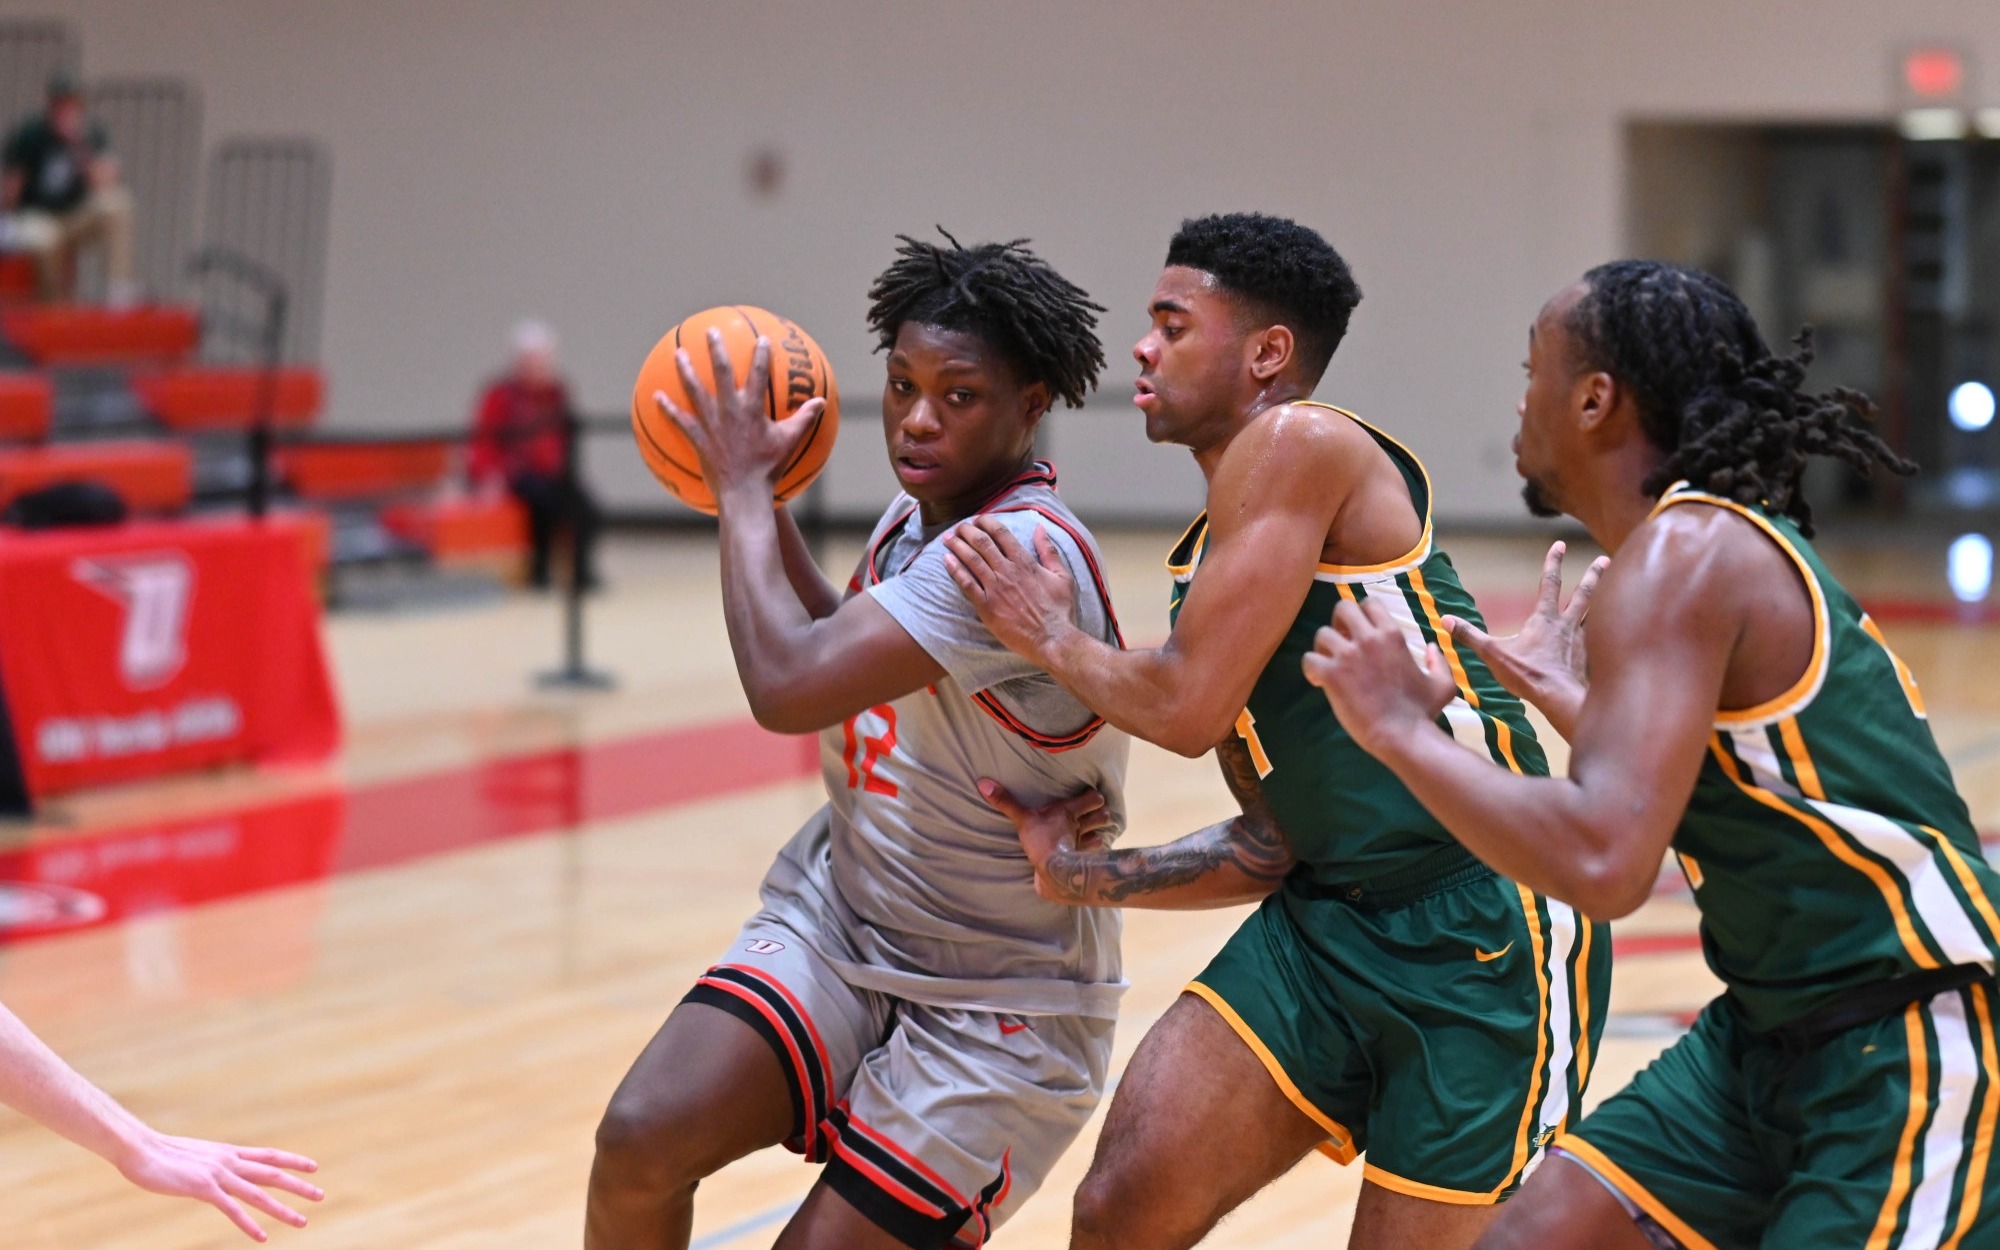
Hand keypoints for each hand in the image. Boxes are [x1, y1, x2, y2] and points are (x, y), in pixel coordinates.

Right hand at [114, 1130, 321, 1241]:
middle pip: (273, 1174)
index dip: (293, 1160)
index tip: (314, 1167)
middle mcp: (229, 1161)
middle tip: (321, 1196)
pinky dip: (249, 1224)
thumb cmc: (161, 1153)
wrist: (139, 1148)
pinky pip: (233, 1210)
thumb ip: (210, 1164)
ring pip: (260, 1194)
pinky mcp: (204, 1189)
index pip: (269, 1155)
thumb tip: (216, 1171)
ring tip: (302, 1221)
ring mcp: (218, 1174)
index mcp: (228, 1152)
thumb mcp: (194, 1156)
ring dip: (282, 1209)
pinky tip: (262, 1237)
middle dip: (299, 1186)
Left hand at [654, 327, 823, 505]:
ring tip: (679, 353)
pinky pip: (680, 421)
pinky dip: (668, 408)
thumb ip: (805, 418)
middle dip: (716, 349)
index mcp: (752, 408)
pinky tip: (657, 397)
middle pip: (721, 372)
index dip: (760, 355)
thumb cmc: (768, 468)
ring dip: (685, 370)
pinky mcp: (698, 438)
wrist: (744, 492)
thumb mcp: (790, 441)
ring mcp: (711, 423)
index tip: (761, 339)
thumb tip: (822, 402)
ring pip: (695, 390)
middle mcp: (730, 410)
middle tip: (711, 332)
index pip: (758, 374)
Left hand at [942, 517, 1077, 662]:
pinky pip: (966, 584)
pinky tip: (946, 560)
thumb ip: (1049, 551)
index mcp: (1025, 562)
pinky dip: (955, 570)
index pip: (1001, 533)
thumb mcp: (1062, 576)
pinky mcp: (986, 606)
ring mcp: (995, 588)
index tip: (979, 519)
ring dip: (957, 545)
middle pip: (981, 543)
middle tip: (959, 527)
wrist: (1052, 638)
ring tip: (948, 538)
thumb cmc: (1059, 610)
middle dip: (967, 531)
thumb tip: (1040, 528)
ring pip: (971, 560)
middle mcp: (1007, 571)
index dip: (986, 522)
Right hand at [978, 781, 1115, 902]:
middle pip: (1102, 817)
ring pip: (1100, 835)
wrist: (1054, 873)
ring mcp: (1083, 845)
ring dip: (1098, 833)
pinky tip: (1088, 854)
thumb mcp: (1022, 819)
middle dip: (1100, 815)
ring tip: (1095, 832)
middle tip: (1096, 814)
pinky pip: (1092, 856)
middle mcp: (1080, 826)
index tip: (1091, 797)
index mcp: (1069, 811)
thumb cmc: (1042, 841)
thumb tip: (982, 782)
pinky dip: (1093, 853)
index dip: (1094, 798)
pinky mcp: (1081, 862)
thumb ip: (1005, 802)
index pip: (1094, 798)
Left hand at [1301, 595, 1457, 760]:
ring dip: (1322, 648)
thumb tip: (1431, 646)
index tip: (1360, 633)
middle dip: (1338, 623)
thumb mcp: (1442, 685)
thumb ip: (1439, 663)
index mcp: (1393, 635)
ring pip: (1322, 634)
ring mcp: (1348, 655)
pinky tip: (1320, 681)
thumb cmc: (1421, 712)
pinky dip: (1311, 669)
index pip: (1370, 603)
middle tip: (1340, 643)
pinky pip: (1309, 659)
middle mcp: (1369, 639)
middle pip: (1342, 608)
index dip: (1362, 615)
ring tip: (1329, 665)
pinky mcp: (1332, 674)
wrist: (1402, 735)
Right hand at [1444, 541, 1604, 730]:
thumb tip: (1445, 620)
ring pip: (1594, 615)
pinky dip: (1603, 635)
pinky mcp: (1588, 659)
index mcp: (1544, 619)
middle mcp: (1566, 625)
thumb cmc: (1527, 674)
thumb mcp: (1493, 654)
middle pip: (1583, 594)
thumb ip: (1469, 636)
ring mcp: (1580, 642)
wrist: (1560, 698)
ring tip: (1616, 591)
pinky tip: (1608, 637)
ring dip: (1603, 601)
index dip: (1553, 562)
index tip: (1560, 544)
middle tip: (1604, 560)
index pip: (1549, 583)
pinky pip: (1598, 641)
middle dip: (1593, 575)